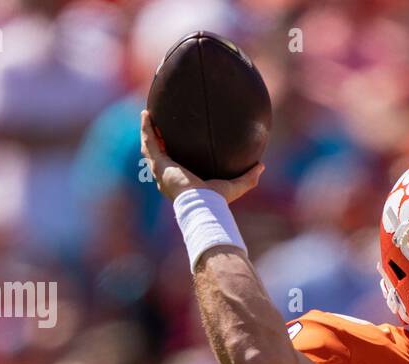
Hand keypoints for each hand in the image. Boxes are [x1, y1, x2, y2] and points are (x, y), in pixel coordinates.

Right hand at [140, 109, 263, 204]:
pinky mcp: (158, 163)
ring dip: (148, 132)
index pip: (176, 167)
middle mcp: (168, 177)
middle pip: (159, 156)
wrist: (202, 205)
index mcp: (182, 183)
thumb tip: (261, 165)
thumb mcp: (235, 187)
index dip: (173, 155)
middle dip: (157, 142)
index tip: (177, 144)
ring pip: (150, 148)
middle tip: (159, 128)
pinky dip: (146, 128)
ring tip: (148, 116)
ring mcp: (161, 170)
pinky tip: (146, 114)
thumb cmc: (216, 201)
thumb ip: (248, 177)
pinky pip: (149, 141)